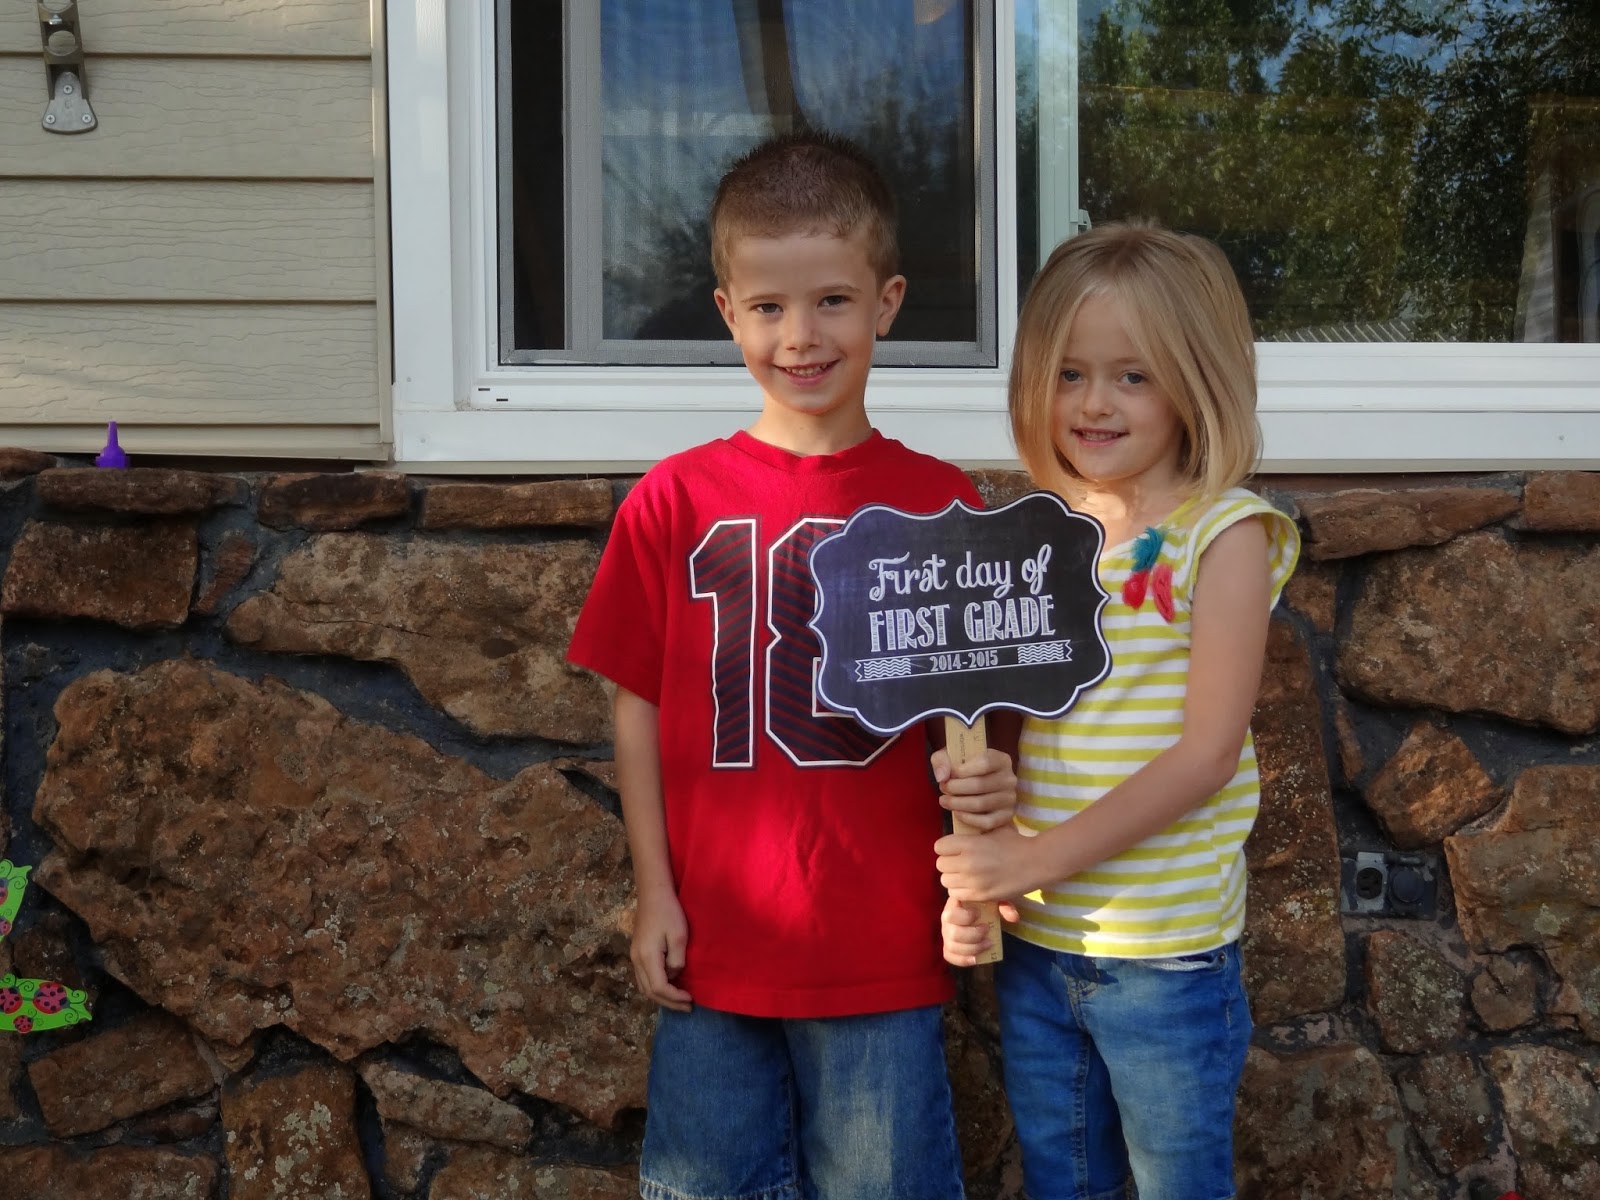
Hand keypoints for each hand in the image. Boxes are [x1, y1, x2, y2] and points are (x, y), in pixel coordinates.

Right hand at [630, 885, 692, 1011]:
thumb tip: (674, 975)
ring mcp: (634, 957)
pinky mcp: (637, 952)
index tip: (691, 999)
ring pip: (644, 987)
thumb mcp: (679, 936)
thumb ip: (677, 961)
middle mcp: (637, 960)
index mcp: (647, 957)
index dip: (675, 997)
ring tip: (679, 1001)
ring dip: (661, 997)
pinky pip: (644, 978)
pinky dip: (656, 987)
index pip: (659, 987)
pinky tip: (669, 986)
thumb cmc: (669, 912)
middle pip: (649, 992)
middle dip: (669, 1002)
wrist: (653, 894)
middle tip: (687, 1007)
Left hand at [931, 747, 1015, 830]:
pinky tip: (956, 813)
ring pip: (981, 804)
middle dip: (956, 788)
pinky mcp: (1006, 816)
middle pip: (980, 784)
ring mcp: (1010, 799)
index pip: (985, 762)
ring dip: (957, 804)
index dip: (963, 770)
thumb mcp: (950, 758)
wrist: (974, 787)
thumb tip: (942, 777)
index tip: (950, 775)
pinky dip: (968, 819)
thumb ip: (941, 760)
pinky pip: (987, 821)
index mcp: (1001, 760)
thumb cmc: (963, 769)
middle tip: (943, 788)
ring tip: (944, 800)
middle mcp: (1009, 778)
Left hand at [935, 822, 1045, 903]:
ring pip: (946, 881)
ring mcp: (973, 881)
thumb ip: (974, 829)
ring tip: (965, 874)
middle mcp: (968, 862)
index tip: (954, 848)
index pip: (939, 847)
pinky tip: (972, 884)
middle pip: (940, 864)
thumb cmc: (1015, 842)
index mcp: (970, 843)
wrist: (1035, 863)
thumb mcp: (994, 828)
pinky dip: (961, 890)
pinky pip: (956, 894)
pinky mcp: (980, 895)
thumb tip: (958, 825)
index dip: (946, 847)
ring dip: (953, 877)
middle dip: (949, 862)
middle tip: (960, 862)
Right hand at [941, 895, 1019, 966]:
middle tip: (987, 930)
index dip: (965, 917)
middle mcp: (946, 921)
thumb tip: (1013, 917)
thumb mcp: (995, 900)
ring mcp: (946, 935)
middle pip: (953, 933)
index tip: (979, 914)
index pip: (951, 914)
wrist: (979, 911)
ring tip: (988, 944)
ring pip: (952, 946)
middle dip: (973, 935)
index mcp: (953, 905)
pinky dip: (962, 960)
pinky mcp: (949, 947)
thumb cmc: (985, 903)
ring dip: (972, 948)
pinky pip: (949, 956)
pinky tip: (976, 959)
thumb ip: (1004, 905)